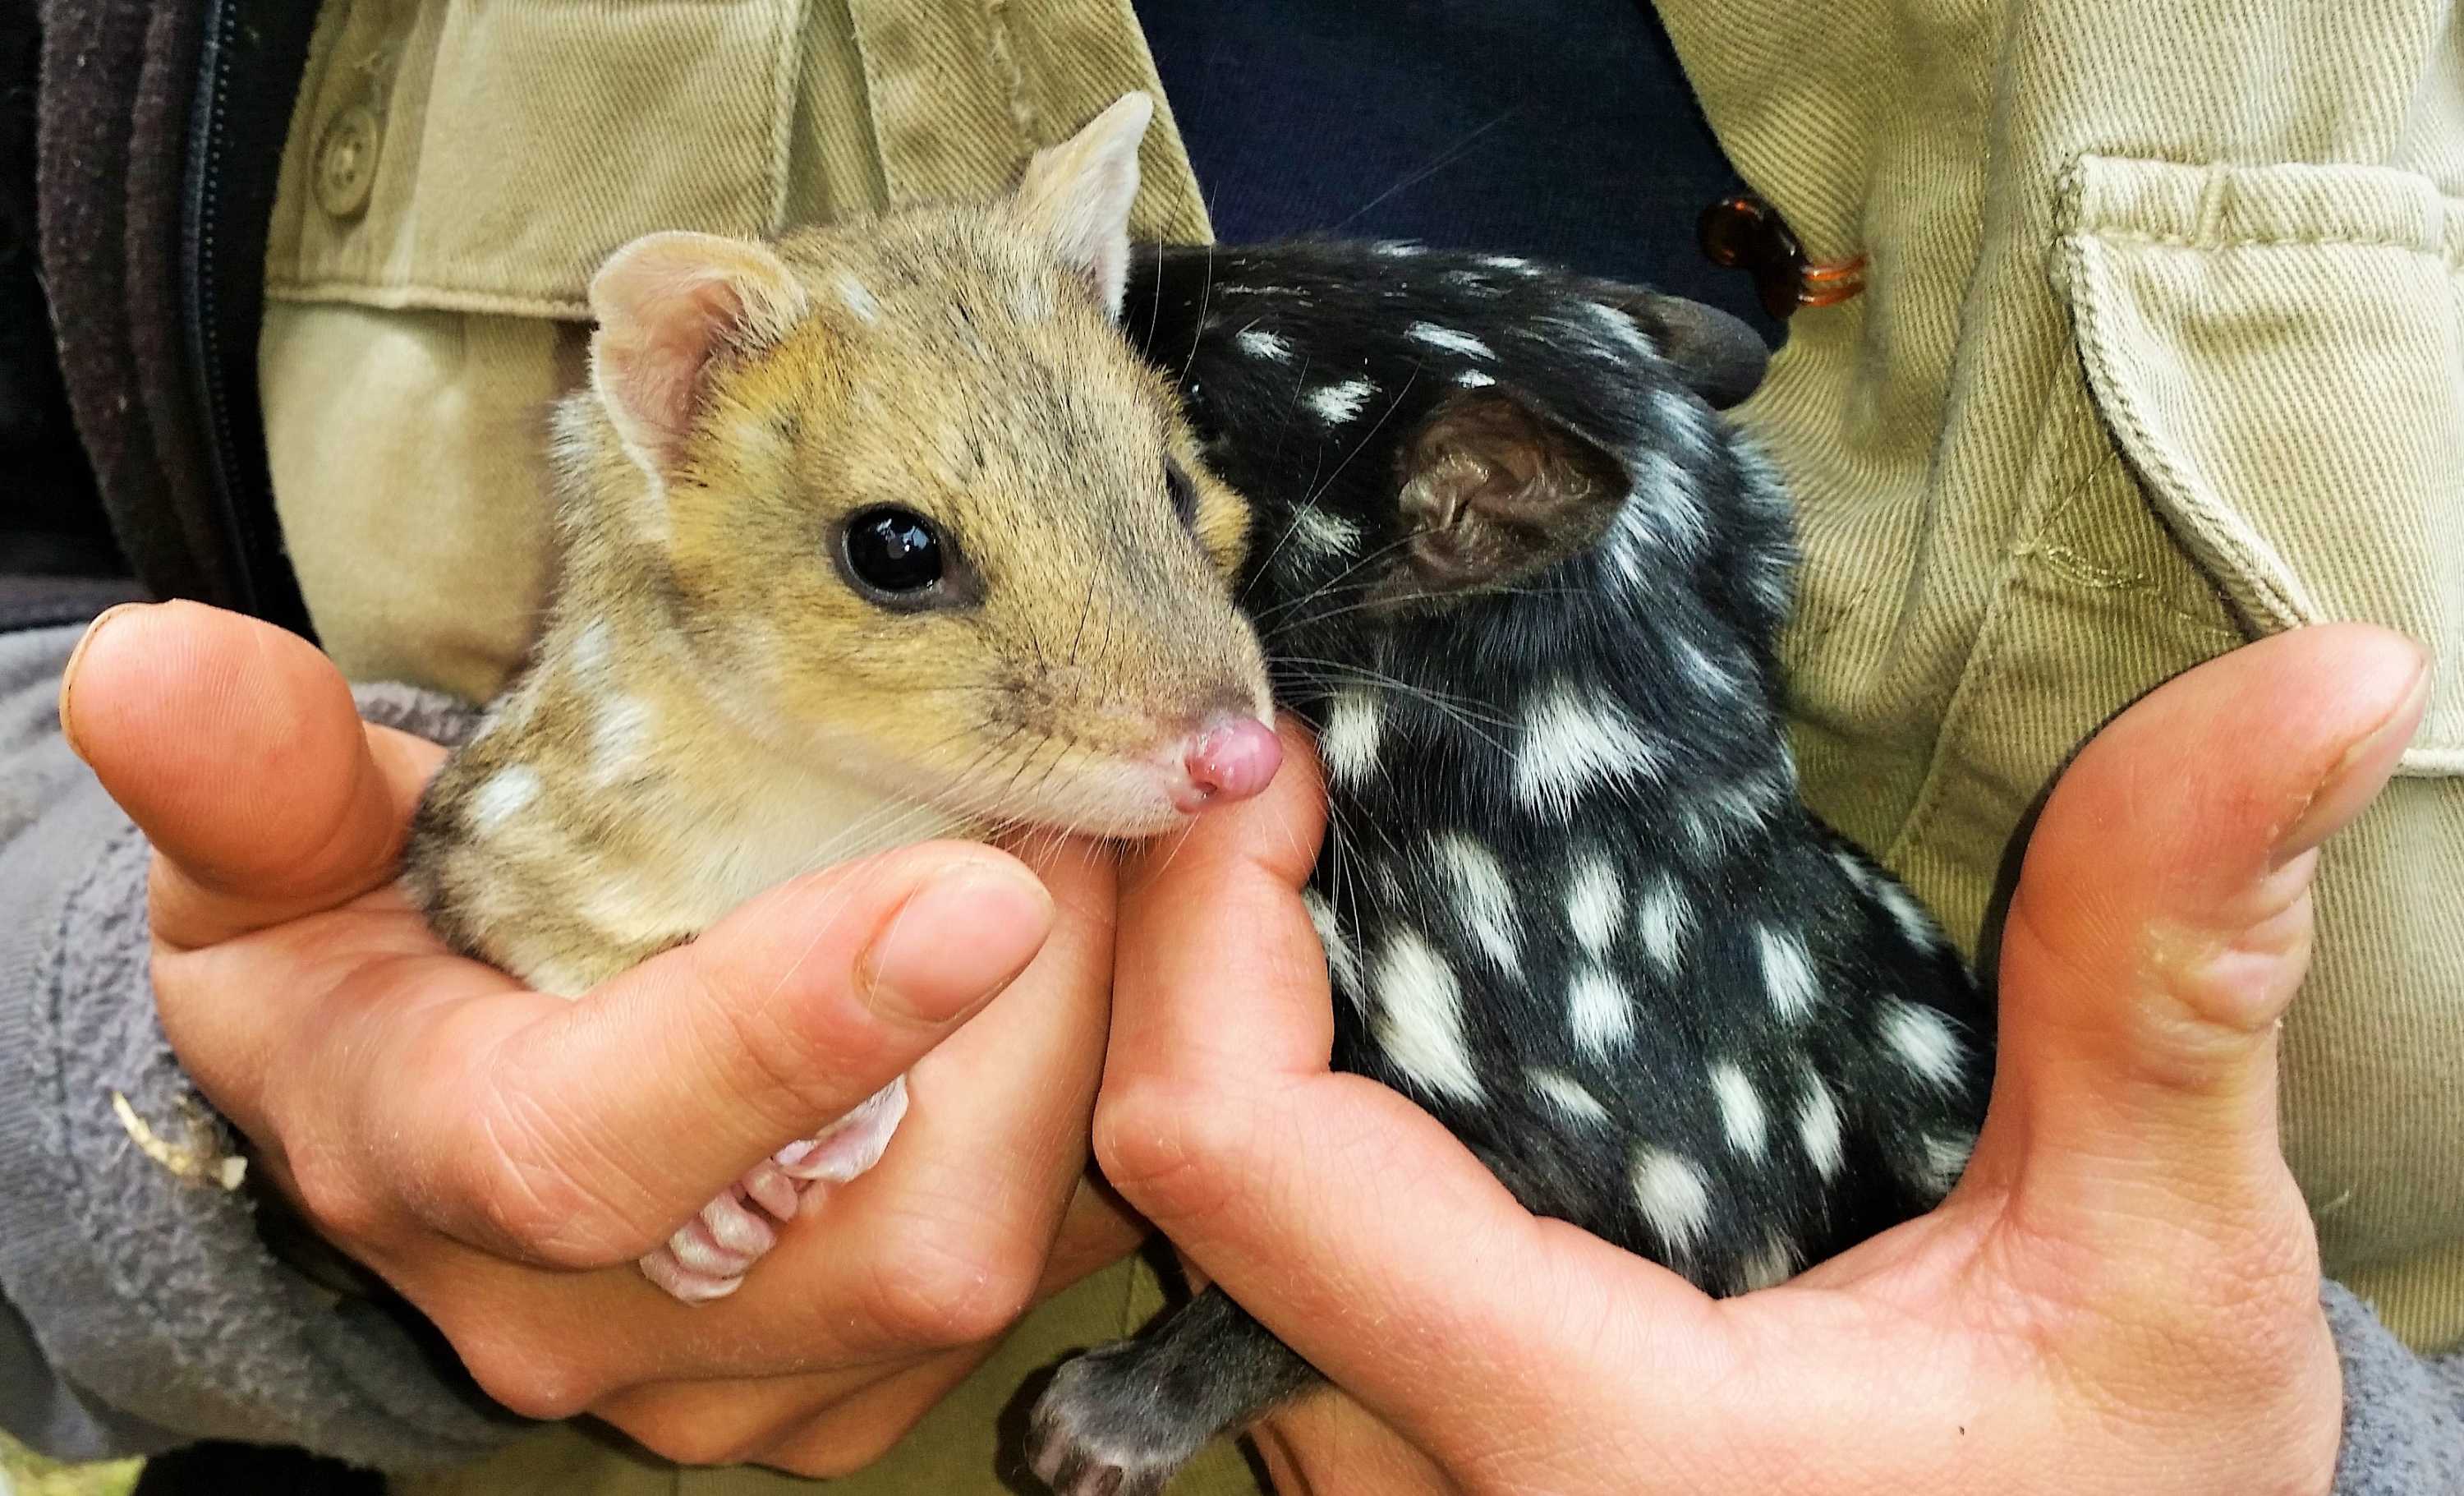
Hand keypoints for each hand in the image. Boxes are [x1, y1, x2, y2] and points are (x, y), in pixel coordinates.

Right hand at [60, 601, 1143, 1474]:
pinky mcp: (866, 1380)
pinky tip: (1118, 968)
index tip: (976, 891)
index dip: (787, 1031)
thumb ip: (251, 777)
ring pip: (1008, 1249)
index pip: (600, 1146)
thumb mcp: (276, 863)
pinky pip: (1050, 1261)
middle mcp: (606, 1317)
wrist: (423, 1131)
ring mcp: (753, 1375)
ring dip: (1106, 1047)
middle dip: (1046, 1016)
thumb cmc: (362, 965)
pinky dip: (1108, 1104)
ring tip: (1129, 862)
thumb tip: (160, 664)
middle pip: (889, 1227)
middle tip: (1111, 808)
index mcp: (440, 1167)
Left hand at [1093, 623, 2426, 1494]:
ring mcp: (1391, 1491)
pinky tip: (1345, 1001)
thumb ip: (2171, 983)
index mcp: (1573, 1429)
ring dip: (1209, 1023)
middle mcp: (1421, 1484)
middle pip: (1155, 1171)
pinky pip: (1250, 1281)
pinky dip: (1265, 1117)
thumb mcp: (2166, 1274)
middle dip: (1172, 942)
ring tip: (1290, 845)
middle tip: (1265, 750)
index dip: (1199, 918)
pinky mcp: (1407, 1478)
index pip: (1225, 1153)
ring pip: (1180, 1233)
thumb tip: (2318, 682)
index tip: (1281, 755)